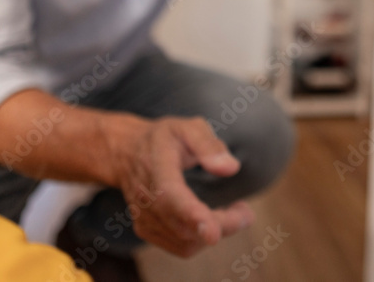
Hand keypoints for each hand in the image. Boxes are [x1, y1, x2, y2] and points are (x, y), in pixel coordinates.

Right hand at [104, 115, 254, 256]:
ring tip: (234, 210)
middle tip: (246, 213)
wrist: (126, 152)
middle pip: (184, 227)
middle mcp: (145, 198)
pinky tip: (214, 218)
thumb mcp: (187, 126)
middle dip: (222, 225)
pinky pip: (181, 246)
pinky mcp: (147, 230)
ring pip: (186, 243)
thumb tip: (231, 168)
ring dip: (217, 232)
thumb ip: (208, 144)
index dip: (192, 215)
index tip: (213, 234)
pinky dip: (203, 238)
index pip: (170, 196)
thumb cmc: (164, 138)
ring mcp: (144, 218)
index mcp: (155, 166)